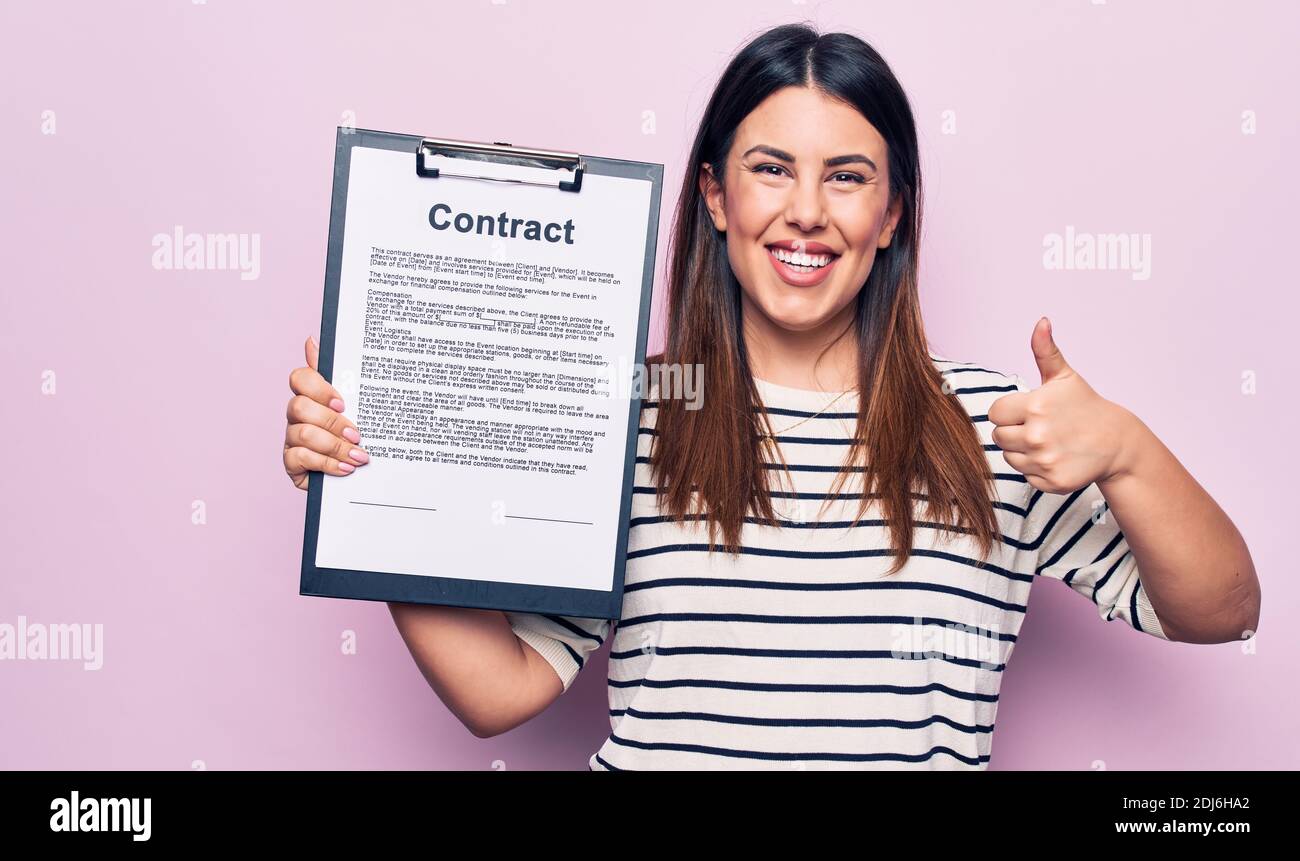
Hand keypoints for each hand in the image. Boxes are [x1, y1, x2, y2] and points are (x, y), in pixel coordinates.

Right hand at [283, 335, 368, 490]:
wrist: (358, 471)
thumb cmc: (352, 433)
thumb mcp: (354, 404)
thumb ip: (337, 375)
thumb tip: (312, 340)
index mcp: (311, 396)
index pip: (300, 378)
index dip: (319, 389)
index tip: (342, 404)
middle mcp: (297, 415)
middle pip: (299, 407)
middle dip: (332, 422)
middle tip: (356, 435)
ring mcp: (292, 438)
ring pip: (303, 433)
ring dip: (335, 446)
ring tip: (358, 456)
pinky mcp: (292, 462)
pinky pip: (301, 458)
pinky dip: (327, 463)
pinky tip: (345, 468)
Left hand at [987, 317, 1142, 493]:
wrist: (1116, 441)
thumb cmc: (1085, 406)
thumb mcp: (1064, 376)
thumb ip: (1045, 350)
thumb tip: (1041, 321)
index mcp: (1034, 406)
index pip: (995, 414)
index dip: (1009, 412)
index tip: (1029, 411)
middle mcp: (1036, 435)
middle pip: (999, 437)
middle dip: (1014, 431)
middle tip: (1040, 427)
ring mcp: (1044, 460)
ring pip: (1009, 457)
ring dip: (1023, 451)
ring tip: (1049, 442)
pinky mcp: (1051, 481)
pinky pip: (1026, 476)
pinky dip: (1037, 470)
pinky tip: (1056, 457)